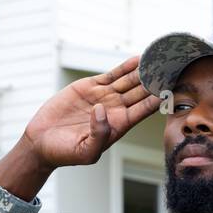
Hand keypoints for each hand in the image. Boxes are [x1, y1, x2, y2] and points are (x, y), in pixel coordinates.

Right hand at [0, 55, 160, 200]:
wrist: (41, 142)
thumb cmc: (64, 153)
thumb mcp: (85, 151)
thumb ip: (98, 134)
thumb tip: (101, 110)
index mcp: (119, 125)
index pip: (144, 109)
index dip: (158, 97)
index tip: (171, 87)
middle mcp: (115, 109)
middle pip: (141, 92)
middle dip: (156, 80)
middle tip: (171, 67)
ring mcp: (104, 97)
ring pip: (129, 81)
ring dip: (144, 71)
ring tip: (159, 59)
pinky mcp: (90, 87)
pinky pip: (112, 75)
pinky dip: (125, 67)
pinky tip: (138, 59)